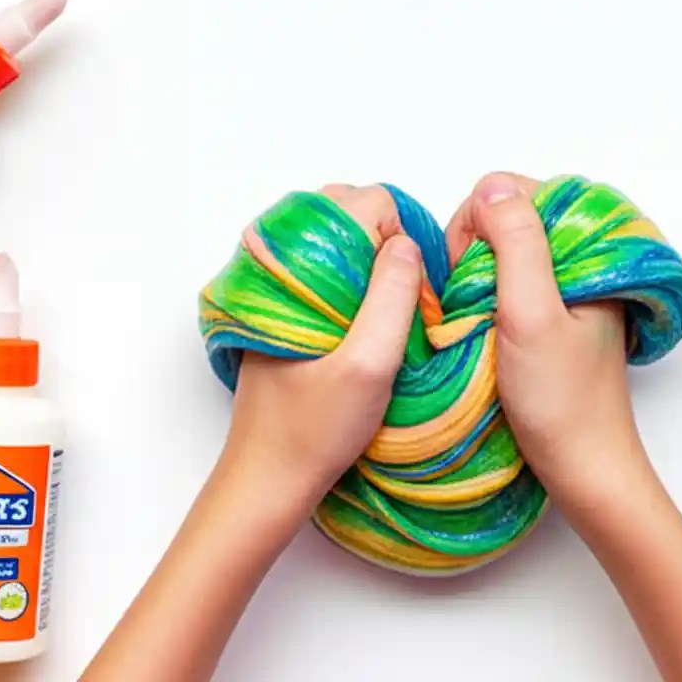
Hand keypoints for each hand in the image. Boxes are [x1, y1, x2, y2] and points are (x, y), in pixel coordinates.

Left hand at [84, 184, 421, 681]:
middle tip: (406, 294)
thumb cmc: (316, 430)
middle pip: (348, 209)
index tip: (414, 288)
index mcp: (295, 268)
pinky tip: (367, 320)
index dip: (403, 235)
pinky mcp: (283, 311)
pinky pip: (325, 267)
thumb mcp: (370, 366)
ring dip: (371, 258)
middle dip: (387, 238)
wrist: (267, 479)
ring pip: (338, 239)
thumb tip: (408, 244)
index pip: (364, 202)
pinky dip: (353, 278)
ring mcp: (278, 287)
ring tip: (389, 308)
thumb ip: (392, 297)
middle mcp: (279, 266)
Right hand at [445, 172, 642, 491]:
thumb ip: (516, 243)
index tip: (471, 276)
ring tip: (477, 321)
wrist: (583, 467)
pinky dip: (485, 297)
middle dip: (475, 251)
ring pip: (502, 251)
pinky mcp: (552, 314)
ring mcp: (566, 287)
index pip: (515, 192)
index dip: (479, 224)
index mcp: (586, 248)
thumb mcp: (530, 314)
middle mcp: (579, 260)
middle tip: (474, 305)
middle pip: (506, 217)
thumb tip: (492, 186)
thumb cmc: (560, 401)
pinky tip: (482, 329)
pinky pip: (508, 281)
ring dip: (476, 277)